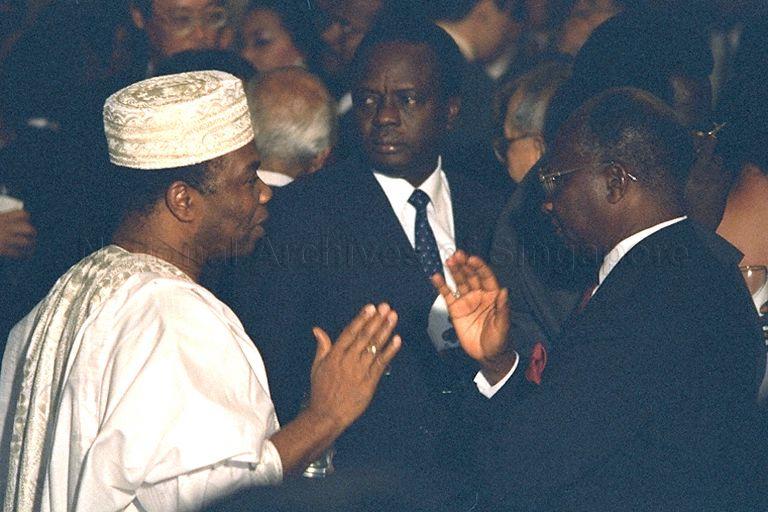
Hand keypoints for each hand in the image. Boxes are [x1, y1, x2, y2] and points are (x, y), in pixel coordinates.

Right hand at [0, 209, 35, 258]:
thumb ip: (3, 219)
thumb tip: (11, 219)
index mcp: (2, 218)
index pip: (21, 214)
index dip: (25, 217)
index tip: (26, 220)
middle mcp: (5, 227)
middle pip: (27, 228)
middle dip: (32, 232)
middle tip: (33, 235)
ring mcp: (4, 238)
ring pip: (24, 242)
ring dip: (30, 244)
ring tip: (31, 246)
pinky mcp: (2, 249)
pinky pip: (17, 252)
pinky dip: (22, 254)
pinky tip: (24, 255)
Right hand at [306, 303, 400, 429]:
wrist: (327, 415)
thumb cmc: (321, 391)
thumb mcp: (317, 367)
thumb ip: (322, 347)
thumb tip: (318, 330)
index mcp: (334, 356)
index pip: (350, 333)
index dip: (361, 319)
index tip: (370, 308)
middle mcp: (348, 361)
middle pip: (365, 337)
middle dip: (376, 320)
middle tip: (386, 307)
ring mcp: (360, 371)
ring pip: (374, 347)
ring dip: (385, 331)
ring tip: (393, 317)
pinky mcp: (369, 382)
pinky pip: (381, 364)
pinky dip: (389, 351)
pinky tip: (397, 340)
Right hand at [432, 251, 514, 381]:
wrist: (487, 355)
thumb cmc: (499, 340)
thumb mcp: (503, 325)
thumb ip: (503, 308)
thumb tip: (505, 291)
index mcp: (493, 296)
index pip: (485, 276)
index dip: (479, 267)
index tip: (472, 259)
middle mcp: (479, 295)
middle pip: (471, 275)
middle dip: (464, 265)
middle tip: (457, 255)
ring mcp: (467, 301)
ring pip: (459, 282)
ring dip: (454, 271)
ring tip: (448, 261)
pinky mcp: (456, 310)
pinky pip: (448, 295)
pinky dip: (441, 286)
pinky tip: (437, 277)